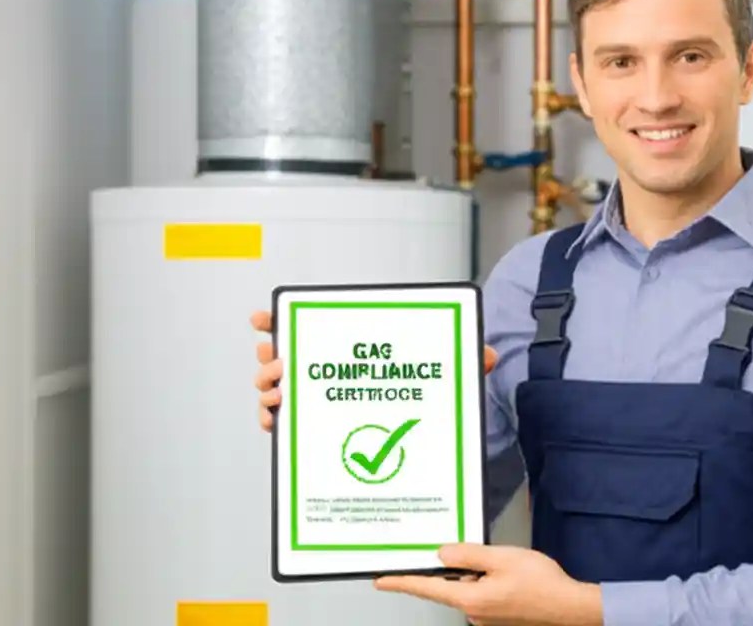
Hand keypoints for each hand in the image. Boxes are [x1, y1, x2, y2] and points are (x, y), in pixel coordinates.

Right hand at [250, 309, 499, 432]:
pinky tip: (277, 424)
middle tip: (279, 362)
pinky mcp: (316, 430)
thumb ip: (468, 360)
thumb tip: (488, 356)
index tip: (264, 318)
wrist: (425, 434)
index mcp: (351, 349)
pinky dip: (273, 423)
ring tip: (279, 395)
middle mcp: (328, 371)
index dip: (280, 320)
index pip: (309, 327)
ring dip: (268, 389)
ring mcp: (319, 401)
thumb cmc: (428, 392)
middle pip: (282, 357)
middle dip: (271, 358)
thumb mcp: (448, 373)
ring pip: (277, 390)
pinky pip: (285, 426)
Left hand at [374, 544, 602, 625]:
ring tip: (506, 565)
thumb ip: (468, 555)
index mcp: (469, 598)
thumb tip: (441, 554)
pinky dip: (487, 582)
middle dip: (457, 568)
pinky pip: (482, 594)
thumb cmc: (540, 583)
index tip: (381, 580)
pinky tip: (508, 574)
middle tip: (482, 556)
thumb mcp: (502, 558)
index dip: (402, 582)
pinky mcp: (497, 617)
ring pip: (468, 589)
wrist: (569, 607)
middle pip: (450, 586)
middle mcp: (473, 612)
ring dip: (476, 574)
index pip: (427, 588)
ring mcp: (485, 618)